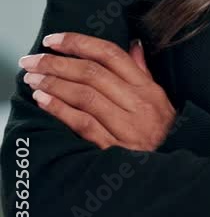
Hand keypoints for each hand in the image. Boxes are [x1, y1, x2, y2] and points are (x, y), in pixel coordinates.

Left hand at [18, 33, 178, 151]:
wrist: (172, 176)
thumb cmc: (162, 135)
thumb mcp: (160, 100)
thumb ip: (142, 72)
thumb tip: (133, 44)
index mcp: (147, 88)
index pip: (110, 55)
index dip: (79, 43)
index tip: (53, 40)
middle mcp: (138, 104)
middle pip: (92, 73)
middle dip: (56, 63)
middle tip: (31, 60)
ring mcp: (127, 127)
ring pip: (85, 96)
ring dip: (54, 84)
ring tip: (33, 78)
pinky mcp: (115, 149)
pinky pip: (84, 124)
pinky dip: (60, 110)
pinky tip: (43, 100)